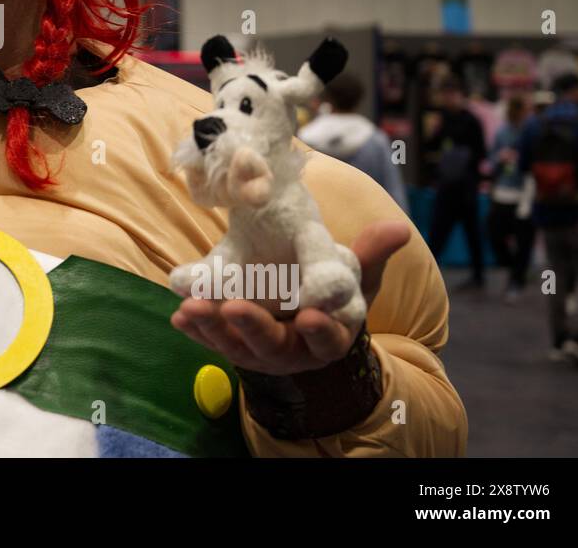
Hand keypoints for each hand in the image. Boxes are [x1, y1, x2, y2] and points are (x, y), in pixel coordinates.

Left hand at [170, 221, 409, 375]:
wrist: (301, 320)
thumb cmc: (330, 297)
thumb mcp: (354, 277)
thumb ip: (369, 255)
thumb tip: (398, 227)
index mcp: (328, 336)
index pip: (327, 338)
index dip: (320, 330)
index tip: (311, 316)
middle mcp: (292, 350)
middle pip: (273, 345)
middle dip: (253, 328)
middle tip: (234, 307)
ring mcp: (258, 351)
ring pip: (234, 345)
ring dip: (213, 328)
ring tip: (191, 308)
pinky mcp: (230, 343)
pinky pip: (210, 339)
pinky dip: (195, 329)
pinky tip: (178, 314)